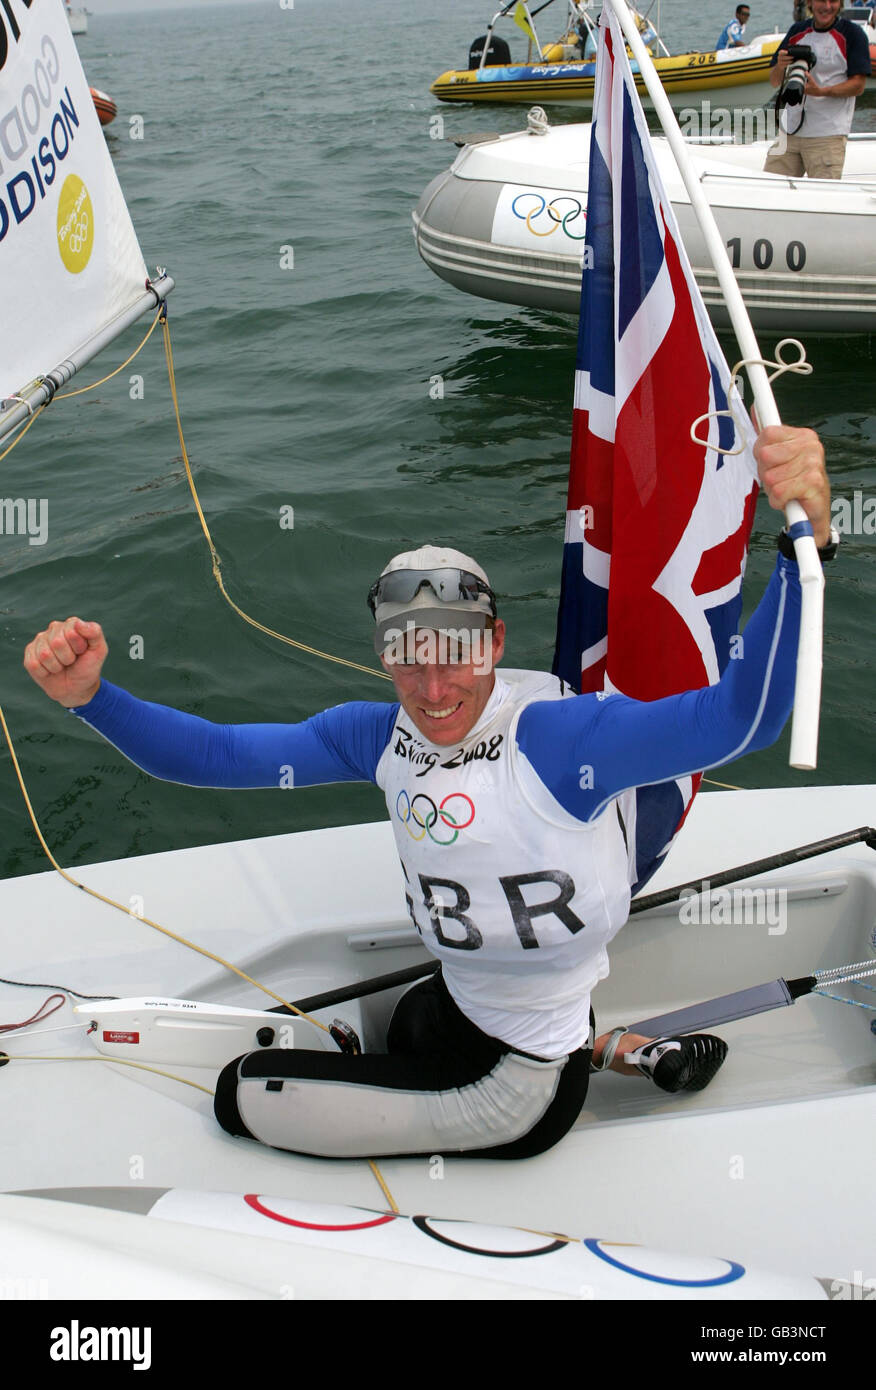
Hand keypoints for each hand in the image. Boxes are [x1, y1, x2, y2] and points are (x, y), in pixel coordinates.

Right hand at [23, 618, 106, 707]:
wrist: (77, 689)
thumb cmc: (88, 667)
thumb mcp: (99, 651)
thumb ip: (95, 632)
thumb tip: (78, 623)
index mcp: (71, 624)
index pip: (71, 632)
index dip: (79, 647)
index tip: (82, 652)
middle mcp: (54, 629)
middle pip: (57, 643)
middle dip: (68, 658)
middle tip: (71, 661)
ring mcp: (40, 641)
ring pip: (45, 654)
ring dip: (57, 666)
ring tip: (62, 665)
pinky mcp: (30, 655)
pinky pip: (34, 664)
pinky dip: (45, 672)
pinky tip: (50, 670)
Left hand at [753, 426, 830, 547]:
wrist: (812, 514)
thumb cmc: (792, 484)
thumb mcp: (777, 457)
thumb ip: (766, 436)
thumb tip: (755, 407)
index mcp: (803, 435)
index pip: (766, 433)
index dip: (760, 452)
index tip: (770, 462)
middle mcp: (811, 445)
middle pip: (764, 455)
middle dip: (765, 473)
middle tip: (779, 480)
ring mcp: (814, 463)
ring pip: (770, 476)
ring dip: (772, 489)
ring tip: (786, 490)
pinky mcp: (813, 482)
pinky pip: (778, 492)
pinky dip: (778, 501)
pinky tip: (790, 500)